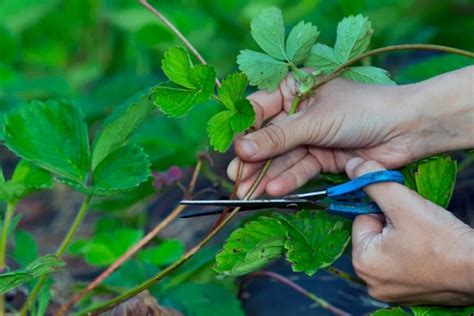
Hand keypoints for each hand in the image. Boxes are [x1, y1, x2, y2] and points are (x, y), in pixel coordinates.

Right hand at [228, 67, 473, 197]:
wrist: (406, 129)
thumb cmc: (361, 110)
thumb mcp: (314, 121)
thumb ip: (278, 137)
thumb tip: (241, 148)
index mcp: (294, 89)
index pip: (259, 109)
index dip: (244, 130)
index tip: (232, 150)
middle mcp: (299, 113)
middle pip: (268, 138)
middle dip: (252, 160)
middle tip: (235, 179)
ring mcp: (310, 137)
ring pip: (282, 157)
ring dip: (266, 175)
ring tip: (247, 193)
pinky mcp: (322, 157)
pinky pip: (300, 169)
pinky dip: (288, 180)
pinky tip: (273, 190)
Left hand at [346, 157, 473, 304]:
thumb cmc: (441, 239)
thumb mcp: (402, 203)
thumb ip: (373, 181)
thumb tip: (351, 166)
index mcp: (362, 263)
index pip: (362, 219)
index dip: (384, 211)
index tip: (406, 216)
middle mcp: (370, 282)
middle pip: (374, 234)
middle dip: (393, 224)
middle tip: (418, 227)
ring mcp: (389, 290)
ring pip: (388, 247)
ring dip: (403, 237)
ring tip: (425, 240)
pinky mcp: (408, 293)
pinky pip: (401, 262)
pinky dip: (413, 253)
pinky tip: (429, 252)